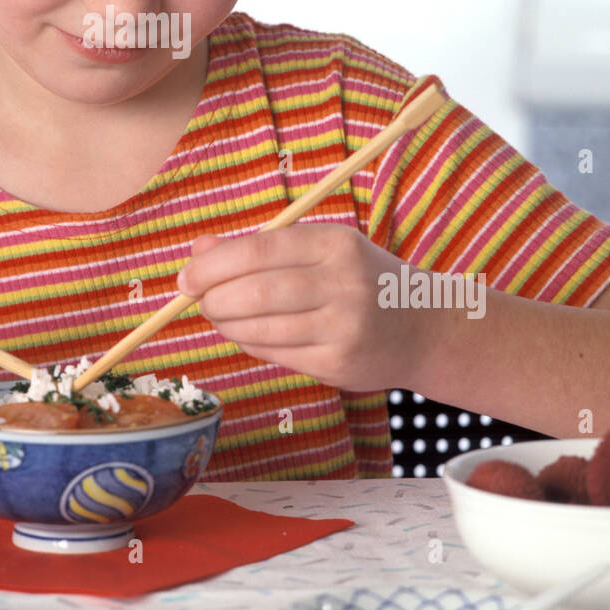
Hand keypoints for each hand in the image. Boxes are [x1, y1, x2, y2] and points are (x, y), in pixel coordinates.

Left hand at [176, 225, 428, 393]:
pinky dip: (250, 344)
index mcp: (335, 243)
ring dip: (226, 324)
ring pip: (261, 329)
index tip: (187, 276)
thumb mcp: (320, 248)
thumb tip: (198, 250)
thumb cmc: (359, 279)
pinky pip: (276, 354)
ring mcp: (343, 328)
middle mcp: (343, 284)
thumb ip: (260, 246)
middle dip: (213, 299)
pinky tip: (247, 334)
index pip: (260, 250)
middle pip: (256, 293)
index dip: (214, 265)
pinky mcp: (339, 365)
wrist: (422, 328)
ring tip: (219, 316)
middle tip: (198, 300)